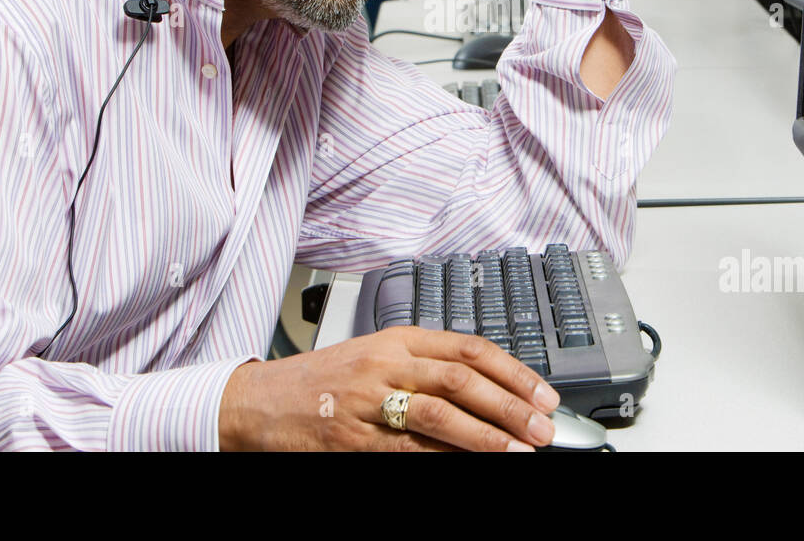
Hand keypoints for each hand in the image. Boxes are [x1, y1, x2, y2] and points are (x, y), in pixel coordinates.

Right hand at [218, 326, 560, 450]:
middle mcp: (386, 364)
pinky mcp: (353, 440)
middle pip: (461, 380)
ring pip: (439, 415)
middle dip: (509, 406)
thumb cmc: (321, 380)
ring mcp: (368, 402)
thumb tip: (488, 388)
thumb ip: (426, 366)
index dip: (513, 372)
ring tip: (518, 451)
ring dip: (486, 436)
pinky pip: (407, 450)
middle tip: (542, 428)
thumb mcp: (376, 357)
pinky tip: (466, 464)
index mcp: (397, 339)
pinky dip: (442, 458)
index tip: (543, 395)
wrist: (260, 403)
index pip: (468, 348)